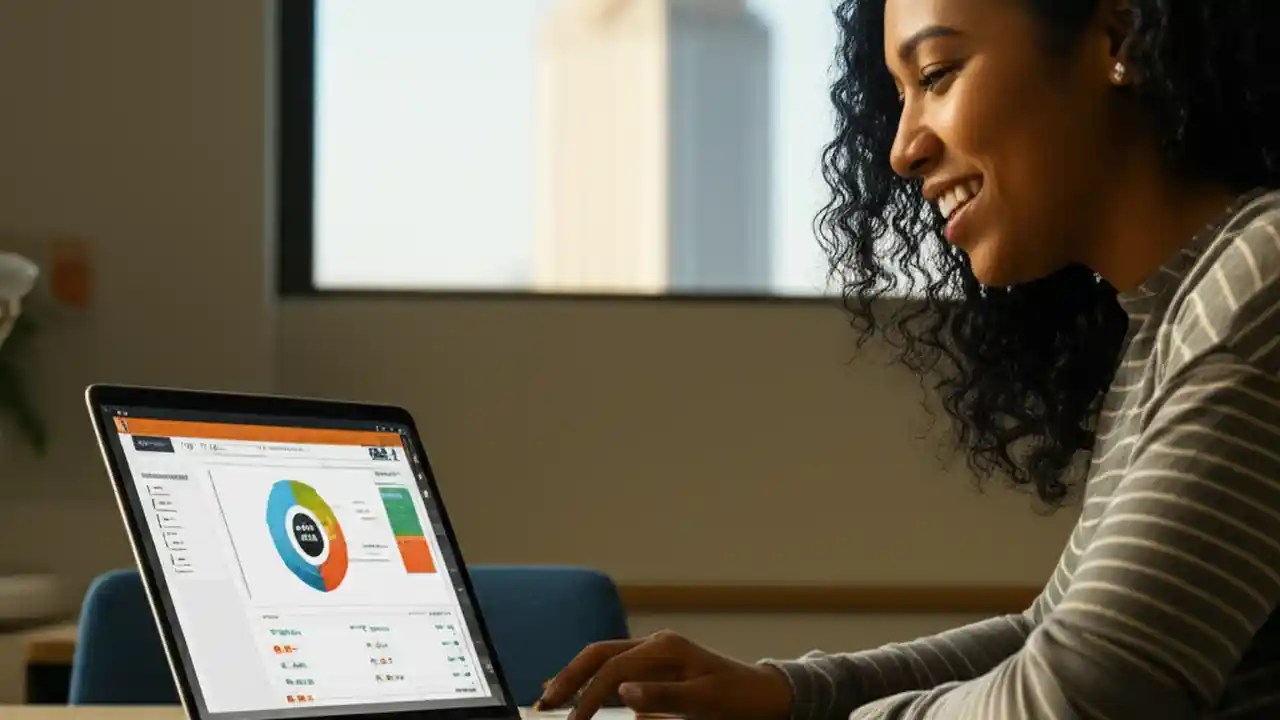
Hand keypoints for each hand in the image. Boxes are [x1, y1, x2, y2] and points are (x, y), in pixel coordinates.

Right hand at [534, 630, 793, 719]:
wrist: (768, 695)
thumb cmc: (740, 698)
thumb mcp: (705, 701)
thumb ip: (663, 696)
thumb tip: (622, 693)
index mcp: (664, 648)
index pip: (612, 670)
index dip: (587, 697)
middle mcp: (655, 645)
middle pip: (599, 654)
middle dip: (569, 677)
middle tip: (543, 705)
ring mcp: (656, 655)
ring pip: (604, 660)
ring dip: (577, 677)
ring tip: (549, 698)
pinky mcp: (658, 669)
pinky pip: (617, 670)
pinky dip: (594, 681)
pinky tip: (579, 694)